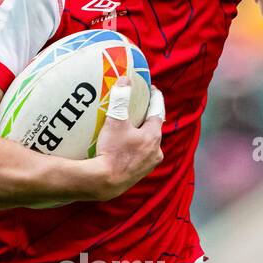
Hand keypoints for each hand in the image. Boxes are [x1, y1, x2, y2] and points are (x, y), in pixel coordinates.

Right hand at [89, 80, 163, 200]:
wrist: (104, 182)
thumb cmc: (111, 151)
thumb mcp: (115, 121)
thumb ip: (120, 98)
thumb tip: (125, 80)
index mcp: (153, 136)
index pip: (158, 111)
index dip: (155, 98)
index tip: (151, 89)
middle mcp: (156, 151)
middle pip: (154, 129)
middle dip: (147, 118)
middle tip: (137, 109)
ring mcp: (149, 165)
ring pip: (148, 144)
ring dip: (141, 135)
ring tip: (130, 128)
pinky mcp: (139, 175)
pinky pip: (140, 156)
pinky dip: (135, 149)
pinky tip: (124, 148)